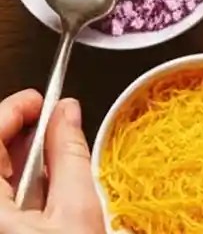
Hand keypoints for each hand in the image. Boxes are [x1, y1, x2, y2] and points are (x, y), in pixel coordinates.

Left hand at [0, 90, 104, 233]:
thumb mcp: (78, 210)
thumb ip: (71, 156)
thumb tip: (67, 114)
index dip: (15, 109)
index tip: (39, 100)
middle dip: (21, 132)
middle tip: (52, 123)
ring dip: (22, 160)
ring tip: (54, 159)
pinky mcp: (0, 228)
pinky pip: (0, 199)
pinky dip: (18, 186)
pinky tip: (42, 189)